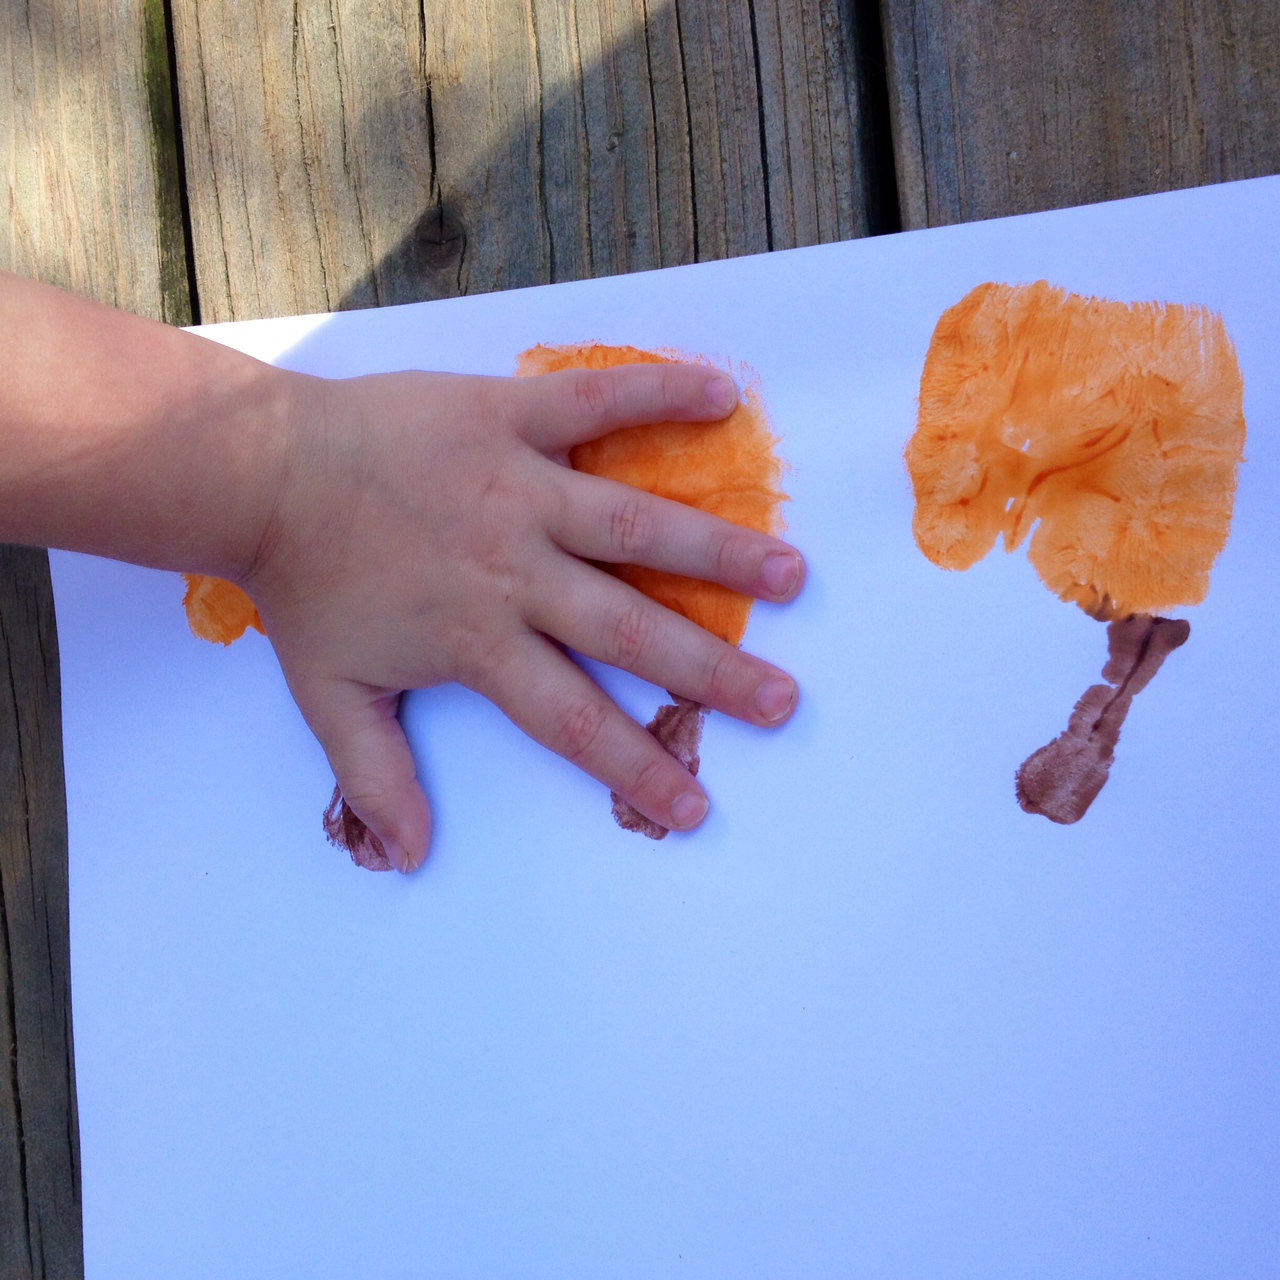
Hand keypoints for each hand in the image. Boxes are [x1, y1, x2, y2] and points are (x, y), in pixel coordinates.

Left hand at [247, 362, 804, 870]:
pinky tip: (726, 394)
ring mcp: (518, 487)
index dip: (636, 767)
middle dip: (712, 673)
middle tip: (784, 701)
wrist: (261, 473)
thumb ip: (374, 779)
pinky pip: (595, 403)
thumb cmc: (303, 584)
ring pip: (634, 525)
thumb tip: (409, 860)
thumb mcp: (328, 695)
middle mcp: (514, 571)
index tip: (694, 806)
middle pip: (630, 632)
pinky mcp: (508, 415)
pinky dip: (658, 394)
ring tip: (791, 574)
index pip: (573, 720)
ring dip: (717, 552)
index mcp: (477, 641)